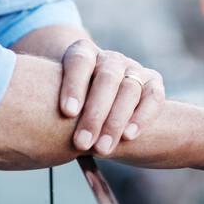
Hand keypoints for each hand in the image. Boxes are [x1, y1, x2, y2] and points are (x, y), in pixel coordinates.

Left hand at [59, 39, 164, 155]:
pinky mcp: (153, 82)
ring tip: (102, 149)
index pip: (80, 61)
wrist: (101, 100)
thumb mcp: (63, 105)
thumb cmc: (74, 106)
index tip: (67, 112)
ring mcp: (133, 69)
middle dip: (94, 114)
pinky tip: (128, 136)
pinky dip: (141, 117)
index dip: (74, 85)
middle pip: (106, 79)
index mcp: (83, 53)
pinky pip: (153, 97)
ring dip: (115, 122)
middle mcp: (110, 59)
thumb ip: (58, 117)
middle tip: (82, 143)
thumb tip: (49, 150)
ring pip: (129, 89)